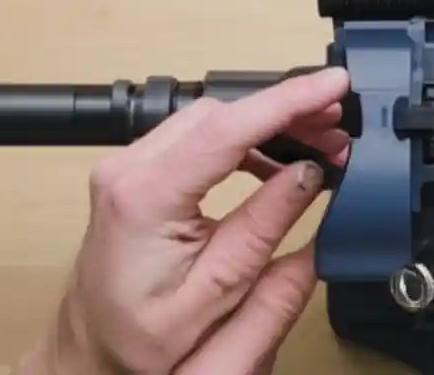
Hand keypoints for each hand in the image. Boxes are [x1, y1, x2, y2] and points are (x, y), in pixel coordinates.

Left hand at [15, 68, 350, 374]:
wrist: (94, 354)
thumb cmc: (140, 341)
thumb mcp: (218, 294)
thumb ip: (267, 228)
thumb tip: (310, 173)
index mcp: (144, 197)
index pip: (227, 127)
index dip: (288, 100)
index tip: (334, 85)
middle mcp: (128, 170)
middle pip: (221, 112)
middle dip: (287, 112)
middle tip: (339, 129)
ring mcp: (129, 168)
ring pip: (212, 119)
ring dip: (269, 125)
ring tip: (319, 144)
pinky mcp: (139, 174)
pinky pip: (200, 137)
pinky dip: (246, 141)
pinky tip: (280, 160)